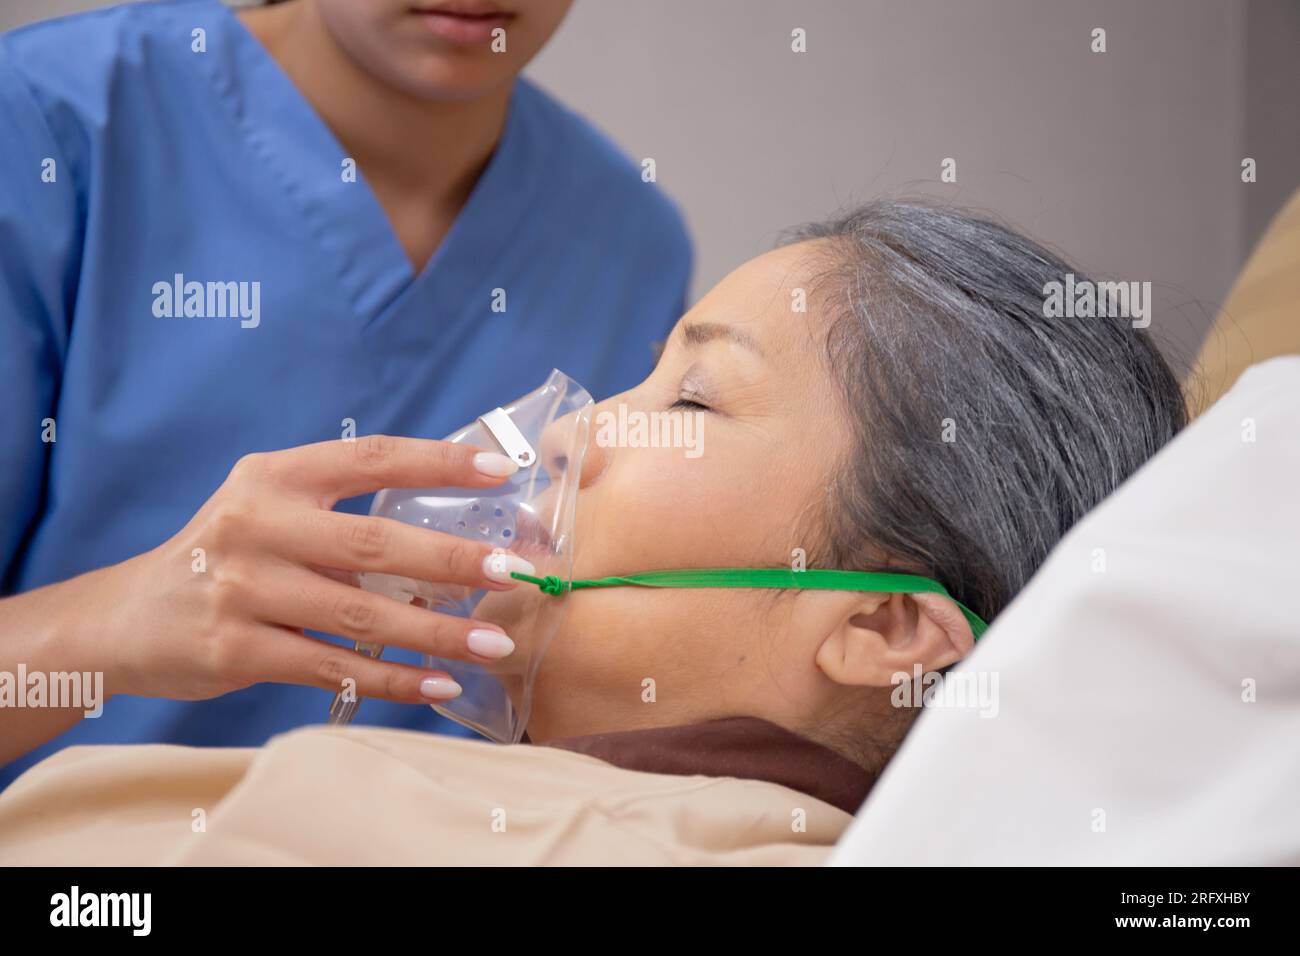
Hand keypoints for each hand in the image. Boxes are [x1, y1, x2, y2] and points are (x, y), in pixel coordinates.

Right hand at [75, 436, 532, 704]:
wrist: (127, 619)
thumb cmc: (225, 557)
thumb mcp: (269, 511)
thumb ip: (341, 517)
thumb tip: (451, 543)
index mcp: (274, 477)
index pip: (369, 457)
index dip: (438, 462)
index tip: (500, 471)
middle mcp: (256, 524)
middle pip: (374, 543)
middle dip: (454, 560)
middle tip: (516, 573)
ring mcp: (243, 589)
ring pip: (361, 615)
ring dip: (436, 632)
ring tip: (496, 643)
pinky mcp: (236, 649)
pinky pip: (332, 668)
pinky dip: (392, 680)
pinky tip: (439, 684)